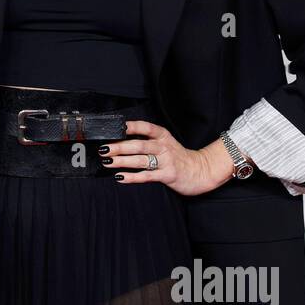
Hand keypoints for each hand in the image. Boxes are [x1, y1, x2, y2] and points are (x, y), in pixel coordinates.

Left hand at [99, 121, 234, 195]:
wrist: (201, 171)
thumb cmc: (178, 157)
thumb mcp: (166, 143)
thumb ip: (148, 140)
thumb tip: (121, 139)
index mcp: (163, 135)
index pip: (145, 127)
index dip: (130, 127)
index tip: (115, 127)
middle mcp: (164, 146)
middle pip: (138, 145)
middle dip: (119, 147)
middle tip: (103, 149)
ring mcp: (166, 161)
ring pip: (140, 160)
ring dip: (122, 161)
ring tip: (107, 162)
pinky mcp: (167, 175)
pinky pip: (146, 176)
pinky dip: (132, 177)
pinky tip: (120, 177)